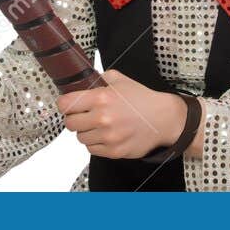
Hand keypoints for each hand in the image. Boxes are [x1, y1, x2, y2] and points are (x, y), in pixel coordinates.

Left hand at [57, 69, 186, 159]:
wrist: (163, 119)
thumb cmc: (143, 100)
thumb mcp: (121, 80)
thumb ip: (100, 78)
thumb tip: (83, 80)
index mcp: (101, 98)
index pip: (65, 104)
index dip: (66, 104)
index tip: (69, 104)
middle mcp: (102, 118)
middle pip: (70, 123)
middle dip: (76, 118)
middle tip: (86, 115)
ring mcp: (108, 137)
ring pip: (80, 138)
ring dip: (87, 131)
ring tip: (101, 125)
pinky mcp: (113, 151)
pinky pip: (92, 149)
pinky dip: (96, 143)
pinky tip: (107, 134)